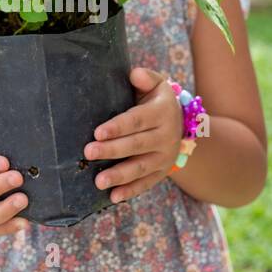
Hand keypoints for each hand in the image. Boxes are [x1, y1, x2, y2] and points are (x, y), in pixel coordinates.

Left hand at [83, 67, 182, 203]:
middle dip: (112, 150)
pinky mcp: (161, 172)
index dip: (118, 127)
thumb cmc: (157, 100)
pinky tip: (113, 197)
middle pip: (136, 145)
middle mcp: (166, 136)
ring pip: (140, 167)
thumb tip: (134, 74)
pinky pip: (146, 183)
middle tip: (89, 152)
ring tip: (98, 181)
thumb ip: (145, 78)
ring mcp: (164, 157)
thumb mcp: (157, 84)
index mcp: (162, 113)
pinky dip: (131, 191)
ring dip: (119, 175)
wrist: (182, 123)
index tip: (98, 132)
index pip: (138, 120)